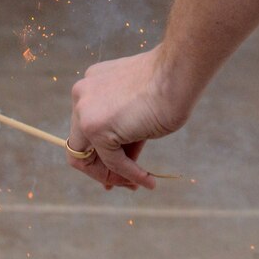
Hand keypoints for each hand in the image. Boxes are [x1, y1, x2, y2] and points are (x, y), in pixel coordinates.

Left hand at [68, 46, 185, 193]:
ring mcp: (85, 111)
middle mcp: (81, 95)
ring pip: (88, 159)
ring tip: (137, 185)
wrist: (178, 74)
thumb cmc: (168, 87)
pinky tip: (148, 181)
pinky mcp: (96, 127)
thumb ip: (122, 132)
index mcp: (91, 86)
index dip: (100, 152)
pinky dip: (130, 175)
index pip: (86, 128)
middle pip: (80, 146)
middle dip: (102, 168)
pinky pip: (113, 162)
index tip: (118, 170)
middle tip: (124, 183)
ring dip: (114, 176)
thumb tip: (119, 167)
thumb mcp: (137, 110)